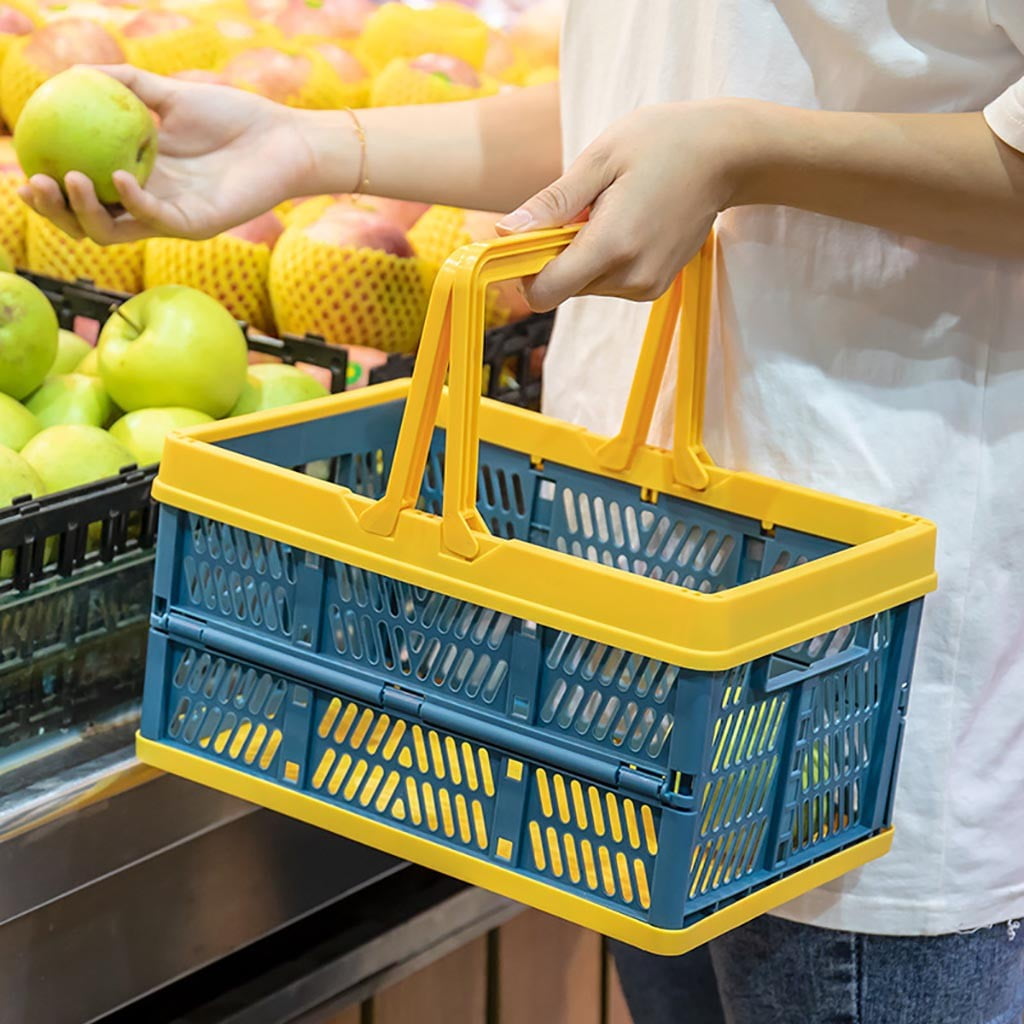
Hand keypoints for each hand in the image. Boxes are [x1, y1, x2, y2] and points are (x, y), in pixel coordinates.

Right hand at [18, 66, 317, 243]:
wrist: (281, 138)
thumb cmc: (232, 117)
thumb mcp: (169, 94)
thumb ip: (126, 83)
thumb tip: (75, 72)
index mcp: (138, 178)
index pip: (84, 196)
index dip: (49, 192)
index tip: (23, 172)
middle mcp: (150, 204)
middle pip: (89, 224)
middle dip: (55, 213)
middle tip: (35, 185)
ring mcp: (173, 217)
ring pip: (116, 232)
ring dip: (85, 211)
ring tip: (68, 179)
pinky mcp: (198, 224)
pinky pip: (156, 220)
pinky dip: (133, 200)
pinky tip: (119, 176)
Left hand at [496, 100, 749, 309]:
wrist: (727, 155)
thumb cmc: (663, 143)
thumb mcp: (600, 160)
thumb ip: (552, 203)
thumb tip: (504, 232)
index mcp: (613, 245)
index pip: (544, 293)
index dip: (525, 269)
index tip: (528, 238)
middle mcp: (631, 277)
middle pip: (562, 288)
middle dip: (556, 254)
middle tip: (581, 209)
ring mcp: (646, 286)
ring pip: (583, 286)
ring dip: (582, 255)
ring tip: (612, 211)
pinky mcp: (654, 287)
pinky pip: (607, 282)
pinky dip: (603, 259)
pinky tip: (628, 223)